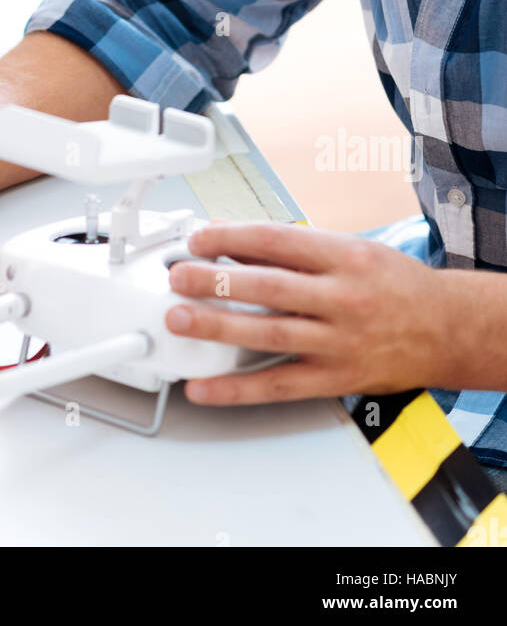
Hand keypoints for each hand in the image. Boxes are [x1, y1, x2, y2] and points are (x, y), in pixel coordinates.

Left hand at [165, 221, 449, 404]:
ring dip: (218, 327)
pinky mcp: (335, 379)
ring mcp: (338, 342)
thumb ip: (294, 248)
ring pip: (270, 334)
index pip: (278, 241)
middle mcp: (341, 298)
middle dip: (217, 280)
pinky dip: (237, 388)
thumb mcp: (351, 249)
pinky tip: (204, 385)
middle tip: (178, 276)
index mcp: (343, 257)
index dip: (232, 237)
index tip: (199, 238)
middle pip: (269, 286)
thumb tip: (233, 240)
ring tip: (179, 318)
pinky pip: (279, 386)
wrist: (447, 329)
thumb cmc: (395, 285)